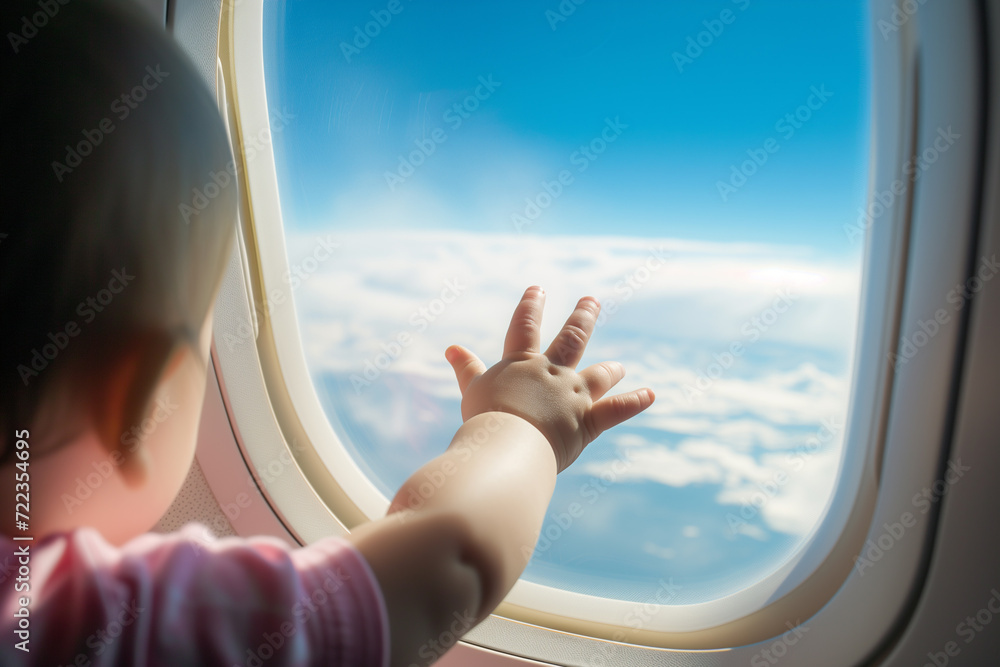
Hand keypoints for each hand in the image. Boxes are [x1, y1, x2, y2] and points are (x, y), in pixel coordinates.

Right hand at [445, 286, 654, 471]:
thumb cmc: (484, 420)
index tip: (538, 289)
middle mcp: (552, 373)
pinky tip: (650, 394)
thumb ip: (466, 368)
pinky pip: (615, 410)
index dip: (531, 306)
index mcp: (522, 364)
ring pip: (598, 375)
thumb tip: (452, 347)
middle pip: (571, 338)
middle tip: (592, 301)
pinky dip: (634, 402)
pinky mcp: (587, 422)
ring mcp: (572, 396)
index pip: (525, 327)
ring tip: (620, 366)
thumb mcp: (472, 390)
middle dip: (582, 317)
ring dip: (610, 369)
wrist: (506, 445)